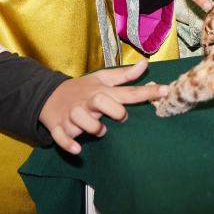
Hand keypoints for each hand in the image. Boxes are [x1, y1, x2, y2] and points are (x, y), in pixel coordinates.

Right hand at [39, 60, 168, 153]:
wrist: (47, 96)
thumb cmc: (82, 89)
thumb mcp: (102, 79)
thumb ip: (125, 76)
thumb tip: (146, 63)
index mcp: (100, 90)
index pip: (127, 91)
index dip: (147, 92)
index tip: (166, 90)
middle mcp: (87, 102)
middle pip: (101, 101)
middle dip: (115, 111)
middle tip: (121, 117)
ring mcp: (72, 115)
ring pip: (81, 119)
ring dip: (93, 127)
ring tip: (100, 131)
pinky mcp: (58, 127)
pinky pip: (61, 136)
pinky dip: (68, 143)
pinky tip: (78, 149)